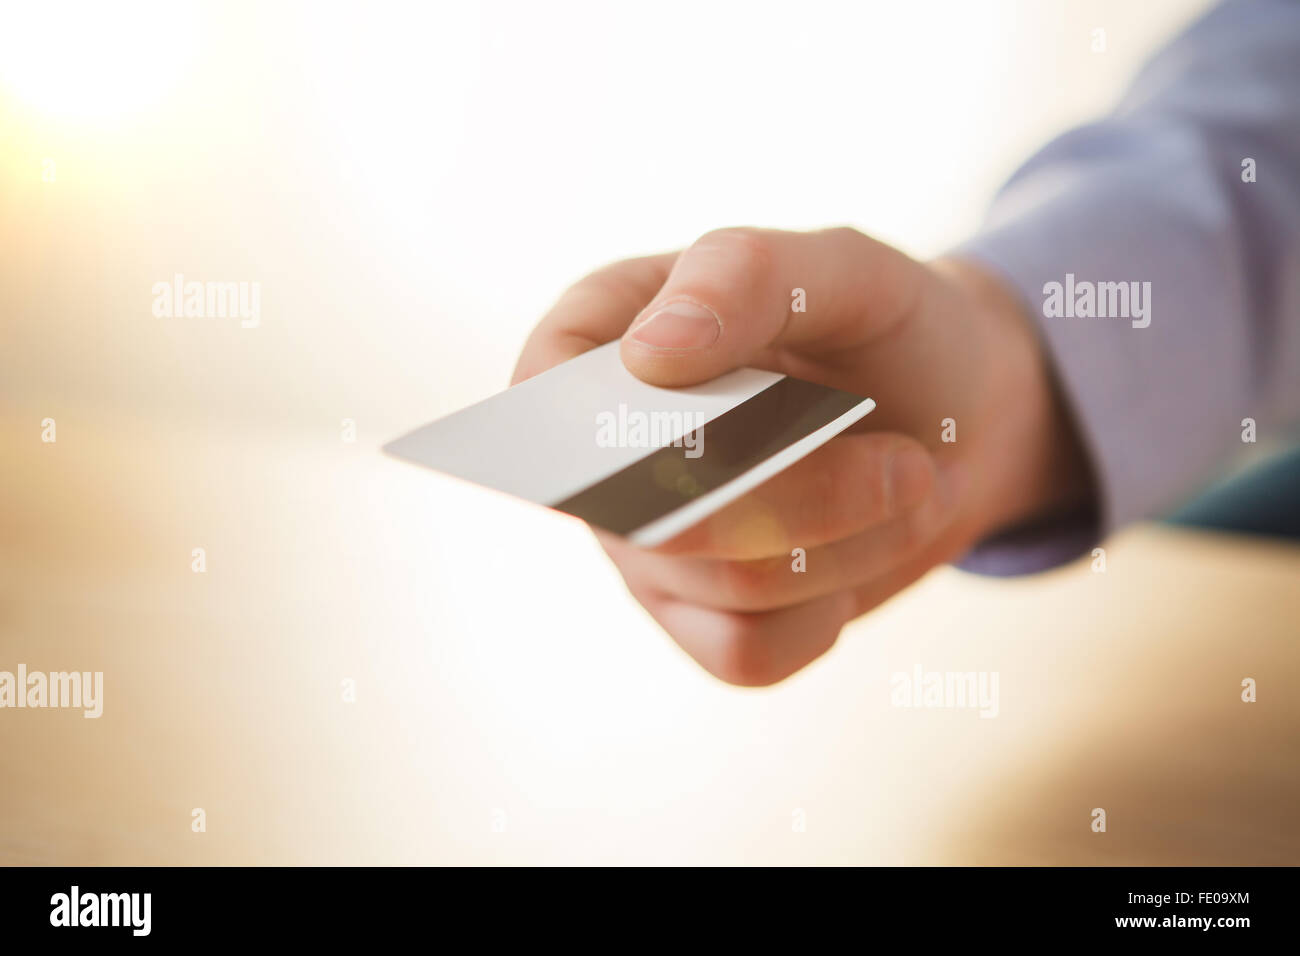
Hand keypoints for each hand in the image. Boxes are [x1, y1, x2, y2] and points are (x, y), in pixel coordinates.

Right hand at [513, 227, 1089, 684]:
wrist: (959, 420)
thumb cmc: (886, 330)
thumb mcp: (846, 272)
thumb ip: (746, 277)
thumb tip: (648, 354)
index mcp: (612, 336)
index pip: (547, 380)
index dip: (605, 413)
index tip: (707, 406)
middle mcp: (611, 453)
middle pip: (658, 508)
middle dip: (810, 492)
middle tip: (911, 462)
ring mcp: (646, 547)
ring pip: (727, 584)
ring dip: (851, 541)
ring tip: (913, 484)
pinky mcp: (698, 621)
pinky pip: (747, 653)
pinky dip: (831, 606)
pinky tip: (861, 551)